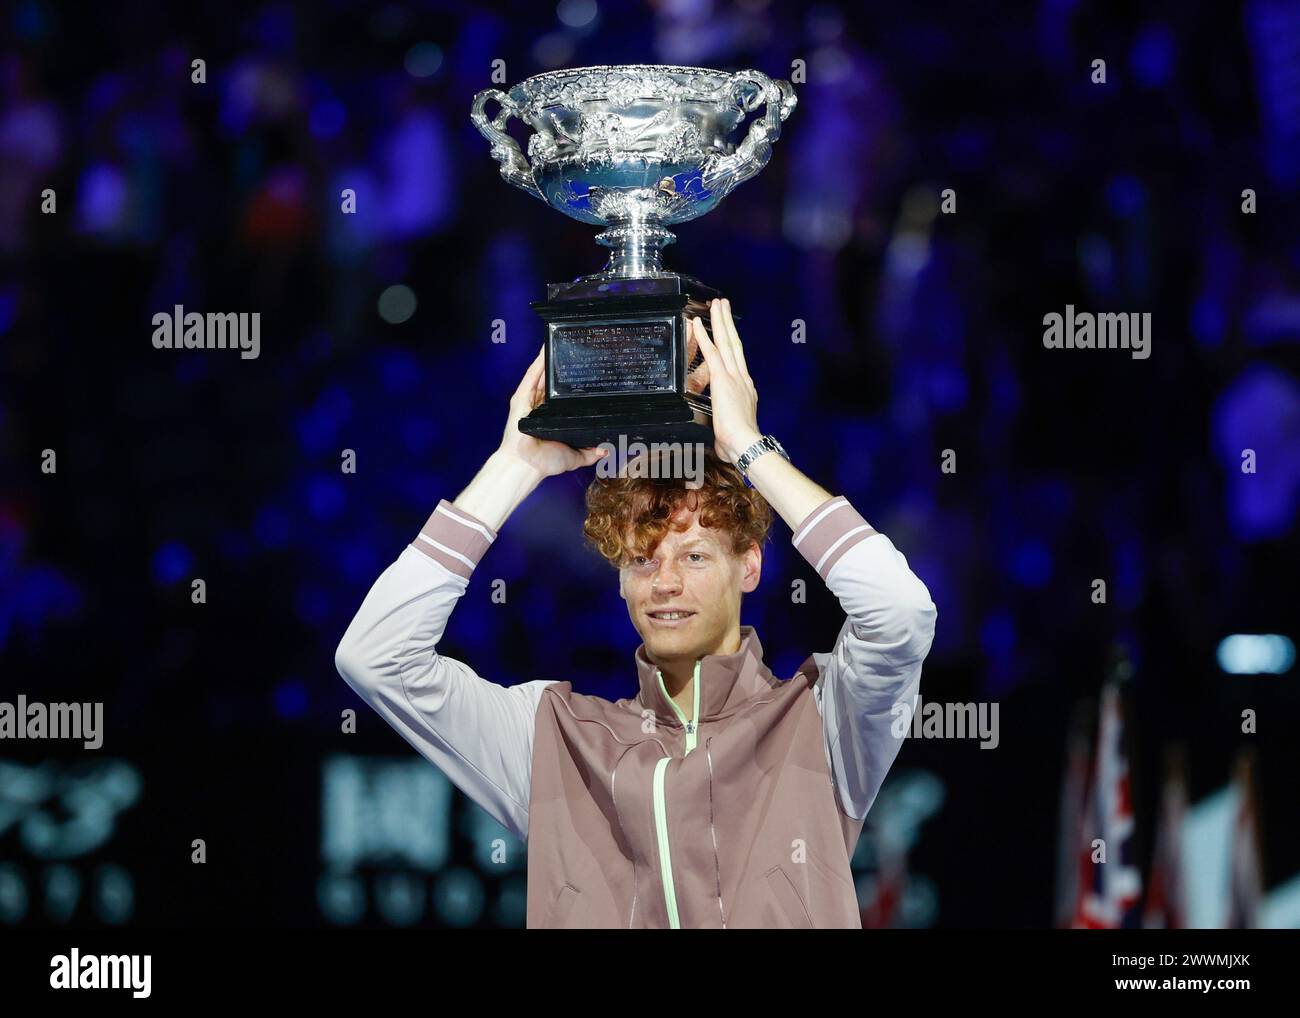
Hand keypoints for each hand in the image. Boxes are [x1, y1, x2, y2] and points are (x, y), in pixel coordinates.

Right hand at [497, 346, 607, 476]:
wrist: (527, 466)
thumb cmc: (546, 462)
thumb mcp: (575, 456)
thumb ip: (590, 452)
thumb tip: (605, 450)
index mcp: (550, 417)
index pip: (563, 395)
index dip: (572, 383)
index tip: (586, 371)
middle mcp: (540, 406)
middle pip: (553, 381)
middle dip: (563, 366)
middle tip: (577, 351)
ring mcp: (530, 400)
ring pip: (542, 375)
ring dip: (550, 359)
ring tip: (561, 341)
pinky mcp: (521, 397)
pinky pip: (531, 376)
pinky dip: (538, 363)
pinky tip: (545, 350)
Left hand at [689, 298, 762, 462]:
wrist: (745, 444)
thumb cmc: (738, 444)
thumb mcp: (730, 431)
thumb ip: (724, 428)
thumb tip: (718, 441)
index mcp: (745, 390)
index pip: (736, 361)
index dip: (732, 345)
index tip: (729, 332)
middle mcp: (743, 379)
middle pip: (735, 345)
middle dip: (728, 324)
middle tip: (724, 305)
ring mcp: (734, 377)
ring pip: (727, 342)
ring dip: (720, 321)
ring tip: (717, 304)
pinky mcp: (723, 379)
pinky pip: (712, 353)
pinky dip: (704, 337)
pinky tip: (698, 323)